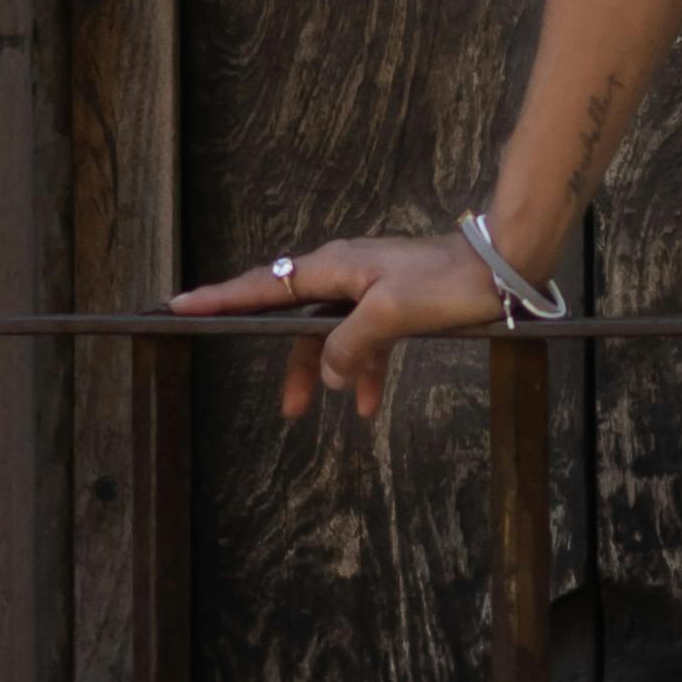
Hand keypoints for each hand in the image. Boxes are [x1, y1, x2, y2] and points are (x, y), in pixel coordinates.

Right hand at [165, 229, 502, 431]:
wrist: (503, 268)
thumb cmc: (446, 283)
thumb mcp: (391, 315)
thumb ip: (350, 345)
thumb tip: (327, 372)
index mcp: (334, 267)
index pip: (263, 285)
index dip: (221, 299)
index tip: (179, 305)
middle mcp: (344, 273)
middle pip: (295, 319)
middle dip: (285, 361)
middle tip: (271, 400)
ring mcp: (369, 288)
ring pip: (330, 335)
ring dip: (322, 372)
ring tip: (310, 414)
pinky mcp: (394, 302)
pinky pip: (363, 340)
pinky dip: (361, 370)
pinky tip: (365, 405)